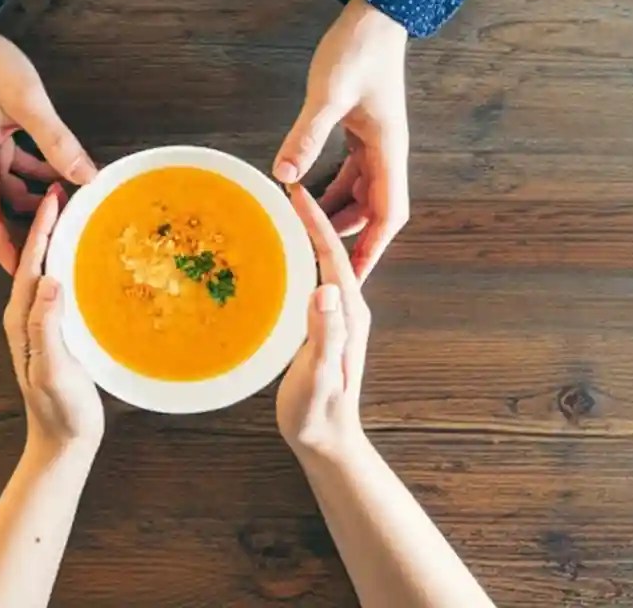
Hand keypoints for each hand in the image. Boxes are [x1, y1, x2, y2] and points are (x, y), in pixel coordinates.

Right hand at [0, 11, 96, 272]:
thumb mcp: (27, 101)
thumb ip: (57, 141)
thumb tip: (85, 176)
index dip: (6, 253)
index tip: (29, 275)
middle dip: (23, 234)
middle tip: (57, 245)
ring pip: (5, 195)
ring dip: (33, 203)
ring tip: (71, 206)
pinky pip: (10, 172)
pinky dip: (34, 178)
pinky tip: (62, 174)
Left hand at [3, 185, 104, 453]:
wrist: (62, 442)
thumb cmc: (59, 410)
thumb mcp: (52, 368)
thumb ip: (46, 326)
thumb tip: (49, 279)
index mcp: (21, 319)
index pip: (30, 262)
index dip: (43, 227)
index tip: (57, 196)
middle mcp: (26, 316)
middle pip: (36, 259)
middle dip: (49, 225)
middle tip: (68, 193)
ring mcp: (41, 325)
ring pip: (48, 271)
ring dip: (60, 242)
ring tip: (79, 216)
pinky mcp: (57, 333)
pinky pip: (61, 289)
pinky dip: (71, 266)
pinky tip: (88, 261)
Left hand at [273, 0, 409, 279]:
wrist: (374, 16)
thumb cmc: (359, 49)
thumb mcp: (329, 94)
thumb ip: (307, 135)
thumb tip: (283, 175)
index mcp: (388, 151)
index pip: (389, 215)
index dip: (374, 249)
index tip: (356, 278)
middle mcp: (386, 154)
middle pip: (372, 212)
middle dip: (346, 238)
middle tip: (314, 261)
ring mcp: (374, 145)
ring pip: (357, 194)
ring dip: (332, 214)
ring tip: (301, 232)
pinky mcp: (360, 134)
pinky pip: (346, 174)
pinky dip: (326, 189)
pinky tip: (300, 195)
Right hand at [277, 185, 370, 458]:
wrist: (328, 442)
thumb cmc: (319, 412)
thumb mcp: (319, 373)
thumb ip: (326, 333)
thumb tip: (325, 288)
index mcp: (349, 314)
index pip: (332, 256)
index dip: (315, 222)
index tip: (295, 192)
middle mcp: (348, 310)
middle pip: (330, 253)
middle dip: (312, 219)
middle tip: (286, 190)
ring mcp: (338, 319)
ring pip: (323, 265)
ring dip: (306, 237)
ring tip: (283, 214)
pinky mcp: (325, 328)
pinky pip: (313, 282)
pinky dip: (299, 262)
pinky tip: (282, 260)